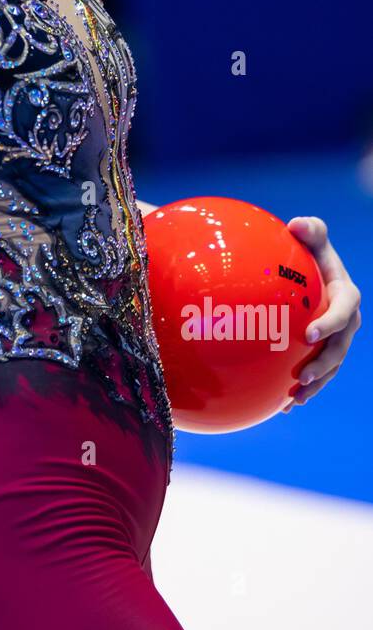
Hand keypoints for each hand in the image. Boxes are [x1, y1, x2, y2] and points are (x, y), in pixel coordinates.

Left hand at [281, 216, 361, 410]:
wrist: (307, 274)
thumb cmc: (308, 252)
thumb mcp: (312, 237)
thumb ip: (310, 229)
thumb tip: (296, 223)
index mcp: (346, 296)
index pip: (344, 311)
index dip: (331, 323)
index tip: (309, 335)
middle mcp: (347, 322)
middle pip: (340, 348)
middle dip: (324, 365)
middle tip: (302, 376)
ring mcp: (337, 340)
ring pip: (330, 367)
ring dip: (316, 385)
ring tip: (295, 399)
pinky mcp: (323, 351)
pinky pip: (317, 373)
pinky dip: (303, 389)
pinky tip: (283, 405)